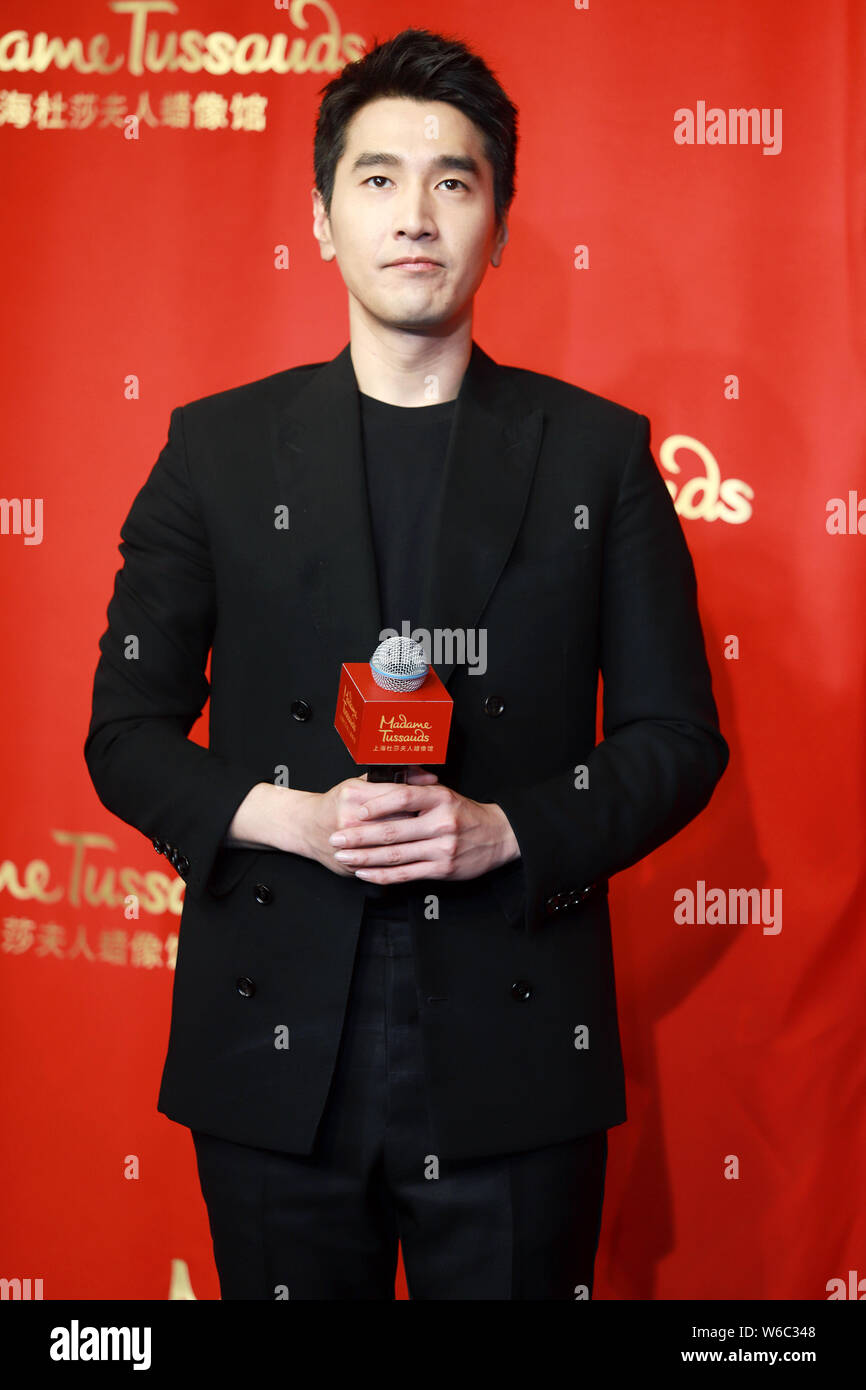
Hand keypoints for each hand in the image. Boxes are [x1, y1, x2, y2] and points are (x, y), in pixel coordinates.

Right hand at [294, 768, 439, 877]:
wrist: (306, 826)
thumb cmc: (336, 803)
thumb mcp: (361, 782)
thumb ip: (393, 779)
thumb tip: (428, 777)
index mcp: (355, 793)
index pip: (397, 796)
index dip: (420, 802)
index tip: (435, 805)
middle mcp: (350, 817)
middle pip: (398, 822)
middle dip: (420, 825)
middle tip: (435, 826)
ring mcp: (349, 843)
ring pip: (392, 846)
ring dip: (412, 846)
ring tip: (426, 842)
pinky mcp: (349, 862)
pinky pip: (381, 864)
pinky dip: (399, 863)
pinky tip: (411, 858)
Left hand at [326, 780, 520, 883]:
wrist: (499, 836)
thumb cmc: (465, 814)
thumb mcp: (445, 793)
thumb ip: (416, 788)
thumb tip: (382, 781)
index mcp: (440, 798)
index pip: (404, 798)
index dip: (378, 805)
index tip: (357, 811)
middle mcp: (441, 823)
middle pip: (393, 831)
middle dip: (360, 836)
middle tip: (337, 837)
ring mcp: (442, 848)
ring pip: (396, 855)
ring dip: (365, 857)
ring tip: (344, 855)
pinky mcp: (442, 869)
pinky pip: (406, 874)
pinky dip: (382, 875)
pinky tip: (365, 872)